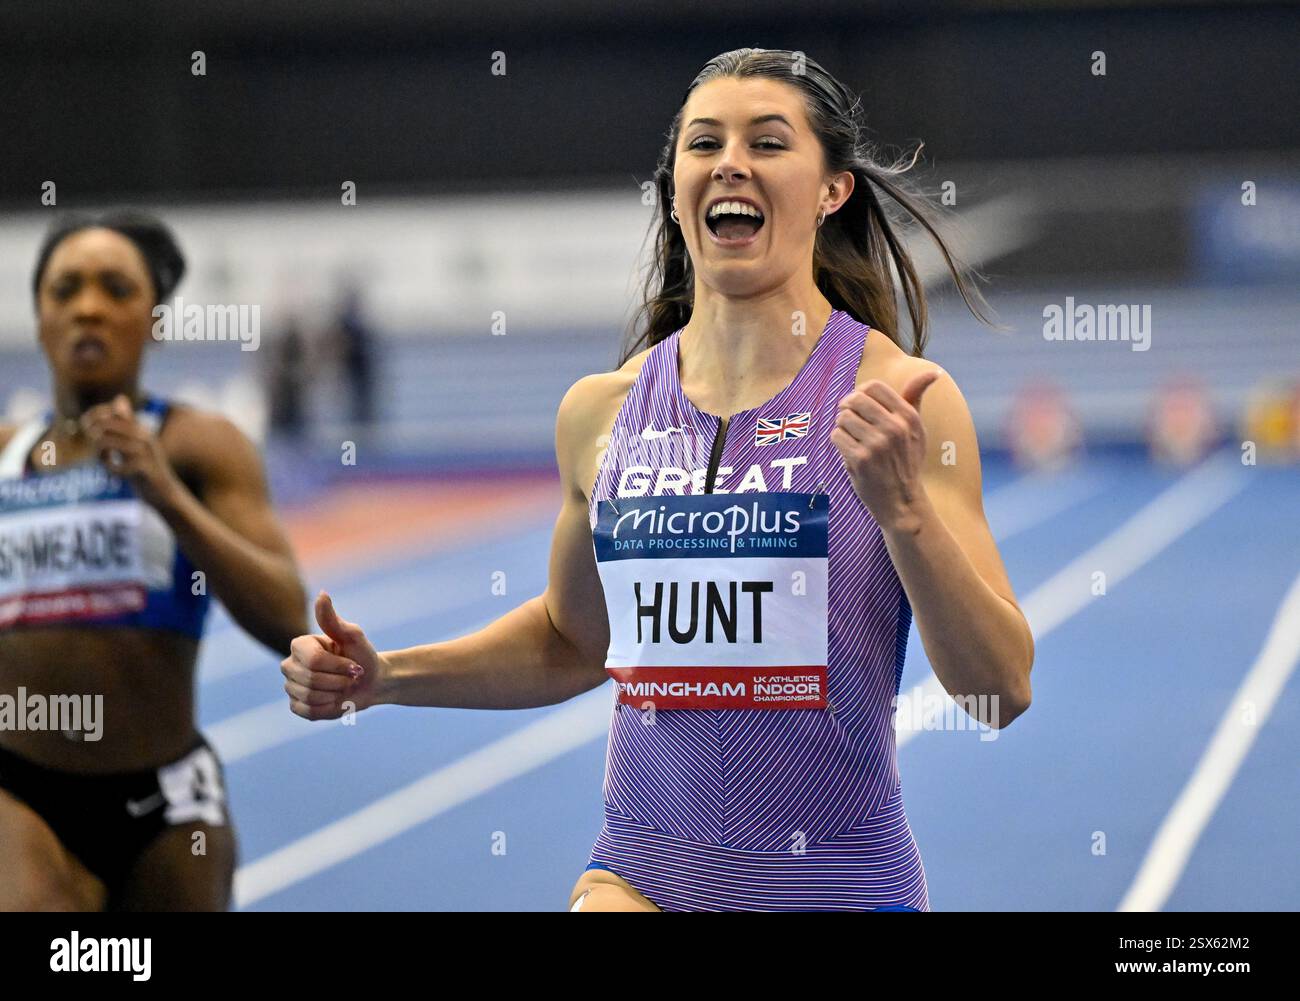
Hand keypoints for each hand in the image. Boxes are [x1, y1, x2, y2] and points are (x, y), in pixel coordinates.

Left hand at [80, 394, 183, 509]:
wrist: (164, 492)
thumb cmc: (145, 468)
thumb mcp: (136, 441)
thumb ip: (127, 422)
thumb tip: (120, 398)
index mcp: (140, 429)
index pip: (113, 411)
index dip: (94, 416)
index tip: (87, 428)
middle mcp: (144, 436)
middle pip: (108, 424)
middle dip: (94, 434)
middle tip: (93, 447)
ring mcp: (145, 452)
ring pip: (109, 442)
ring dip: (100, 452)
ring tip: (103, 460)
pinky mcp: (144, 468)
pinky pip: (118, 464)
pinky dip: (110, 468)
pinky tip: (113, 471)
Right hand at [281, 591, 385, 719]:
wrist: (371, 681)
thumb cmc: (362, 655)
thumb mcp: (352, 635)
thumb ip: (333, 619)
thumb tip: (322, 594)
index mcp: (300, 644)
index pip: (314, 661)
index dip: (339, 666)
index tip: (354, 664)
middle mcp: (289, 664)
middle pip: (311, 679)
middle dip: (339, 680)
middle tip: (350, 676)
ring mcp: (290, 686)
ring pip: (310, 696)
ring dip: (335, 693)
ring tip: (343, 686)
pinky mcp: (296, 706)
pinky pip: (308, 711)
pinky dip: (327, 708)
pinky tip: (334, 699)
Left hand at [831, 369, 940, 533]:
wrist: (902, 502)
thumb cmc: (907, 461)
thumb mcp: (917, 429)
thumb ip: (916, 398)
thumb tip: (934, 372)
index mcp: (908, 417)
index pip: (874, 386)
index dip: (860, 393)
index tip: (860, 406)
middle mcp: (894, 428)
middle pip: (855, 399)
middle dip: (847, 408)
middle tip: (850, 421)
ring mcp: (877, 444)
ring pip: (843, 417)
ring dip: (842, 427)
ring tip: (852, 438)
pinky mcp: (860, 459)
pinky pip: (836, 436)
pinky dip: (838, 442)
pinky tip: (849, 451)